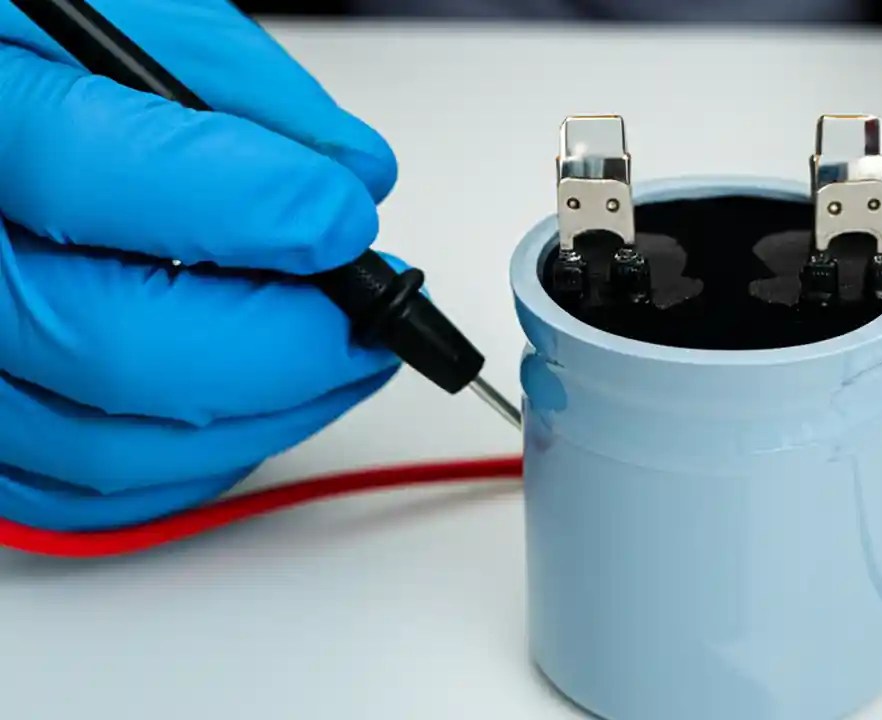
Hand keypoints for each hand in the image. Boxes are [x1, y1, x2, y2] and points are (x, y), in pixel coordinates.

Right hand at [0, 0, 400, 529]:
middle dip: (286, 343)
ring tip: (342, 356)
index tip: (343, 218)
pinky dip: (207, 456)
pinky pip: (97, 488)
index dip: (250, 209)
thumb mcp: (119, 16)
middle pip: (120, 348)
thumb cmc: (34, 59)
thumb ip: (236, 84)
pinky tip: (265, 401)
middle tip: (371, 315)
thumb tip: (354, 177)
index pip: (97, 179)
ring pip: (117, 444)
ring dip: (268, 412)